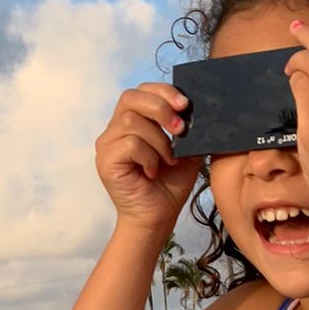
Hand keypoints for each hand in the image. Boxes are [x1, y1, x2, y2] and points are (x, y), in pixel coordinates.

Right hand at [94, 82, 201, 235]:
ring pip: (131, 121)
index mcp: (134, 122)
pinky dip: (149, 156)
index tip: (185, 105)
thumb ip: (189, 129)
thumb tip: (203, 110)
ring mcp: (107, 144)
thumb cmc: (169, 186)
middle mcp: (115, 129)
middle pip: (131, 97)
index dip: (163, 91)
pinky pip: (129, 144)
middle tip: (181, 129)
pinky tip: (154, 171)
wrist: (157, 219)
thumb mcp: (187, 152)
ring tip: (168, 160)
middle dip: (161, 108)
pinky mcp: (106, 160)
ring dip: (158, 140)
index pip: (141, 91)